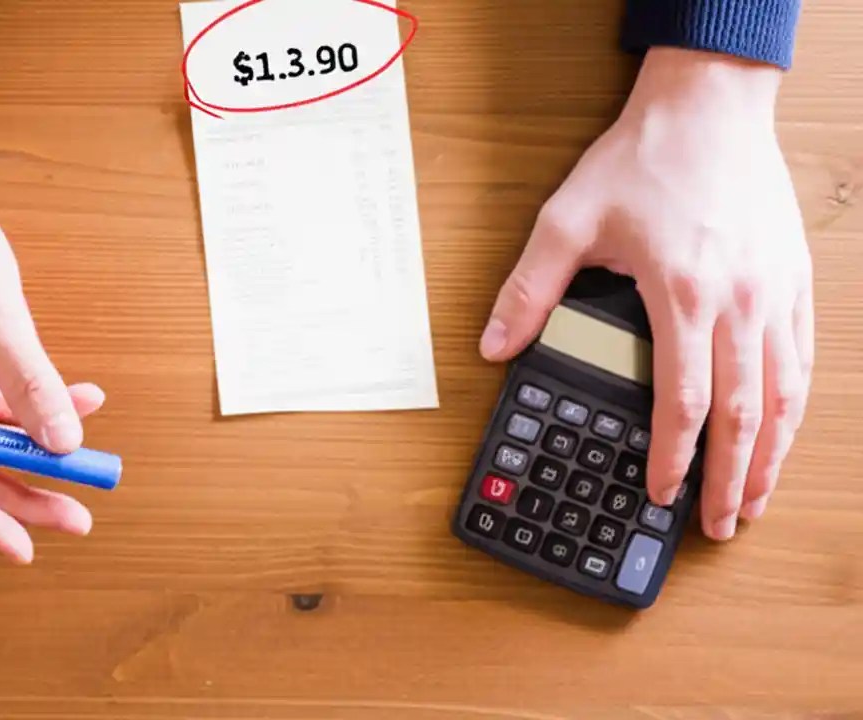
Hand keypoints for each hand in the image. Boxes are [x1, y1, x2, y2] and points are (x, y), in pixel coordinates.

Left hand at [479, 48, 813, 540]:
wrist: (709, 105)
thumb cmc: (643, 159)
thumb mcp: (568, 220)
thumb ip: (530, 289)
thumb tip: (494, 345)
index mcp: (683, 293)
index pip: (684, 400)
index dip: (672, 456)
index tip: (659, 492)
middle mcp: (740, 301)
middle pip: (744, 413)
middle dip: (730, 478)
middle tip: (716, 523)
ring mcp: (775, 292)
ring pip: (784, 394)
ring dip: (772, 454)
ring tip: (754, 498)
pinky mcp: (793, 278)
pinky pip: (802, 359)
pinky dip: (793, 406)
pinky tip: (782, 431)